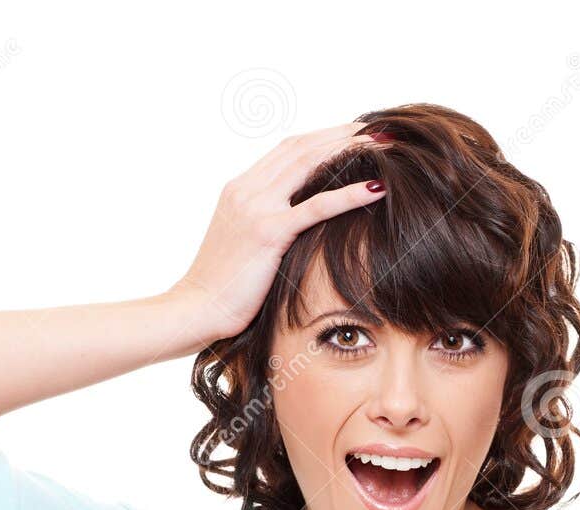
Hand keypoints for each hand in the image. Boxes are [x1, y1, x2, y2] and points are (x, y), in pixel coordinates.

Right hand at [171, 122, 389, 344]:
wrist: (196, 308)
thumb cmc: (222, 287)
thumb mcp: (242, 243)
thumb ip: (265, 222)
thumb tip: (297, 223)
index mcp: (240, 189)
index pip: (288, 149)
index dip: (323, 137)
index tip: (353, 134)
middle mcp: (246, 190)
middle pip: (301, 147)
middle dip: (341, 134)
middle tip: (377, 130)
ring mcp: (255, 208)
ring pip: (308, 164)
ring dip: (348, 150)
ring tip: (382, 144)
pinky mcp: (268, 233)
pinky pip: (316, 207)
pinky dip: (349, 194)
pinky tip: (377, 188)